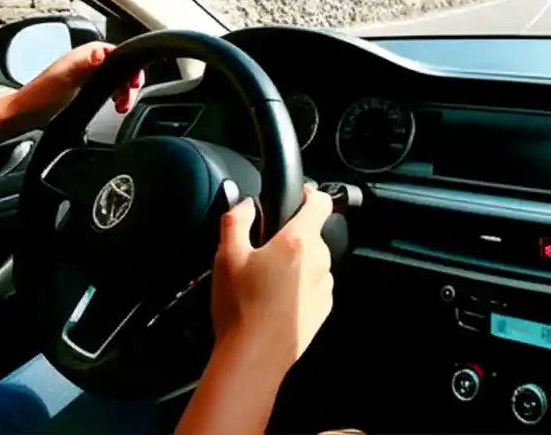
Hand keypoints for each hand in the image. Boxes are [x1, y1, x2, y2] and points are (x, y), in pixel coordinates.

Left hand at [9, 42, 143, 123]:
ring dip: (123, 91)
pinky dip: (115, 96)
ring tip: (121, 107)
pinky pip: (107, 87)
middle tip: (126, 100)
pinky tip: (112, 106)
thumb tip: (104, 53)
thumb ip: (85, 64)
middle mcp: (86, 62)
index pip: (119, 53)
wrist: (23, 115)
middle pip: (120, 66)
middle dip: (129, 83)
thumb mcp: (65, 78)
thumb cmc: (40, 99)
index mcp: (84, 55)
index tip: (134, 85)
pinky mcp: (82, 88)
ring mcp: (84, 75)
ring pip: (115, 78)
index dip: (131, 68)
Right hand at [212, 185, 333, 370]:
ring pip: (313, 262)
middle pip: (312, 235)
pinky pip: (313, 286)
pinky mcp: (323, 308)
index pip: (321, 203)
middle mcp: (319, 261)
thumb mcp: (226, 255)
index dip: (310, 194)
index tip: (298, 196)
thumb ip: (236, 220)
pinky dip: (299, 287)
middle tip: (262, 251)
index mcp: (299, 242)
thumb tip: (244, 205)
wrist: (254, 356)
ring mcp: (324, 286)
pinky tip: (273, 301)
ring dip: (295, 264)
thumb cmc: (241, 308)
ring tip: (264, 281)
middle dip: (290, 237)